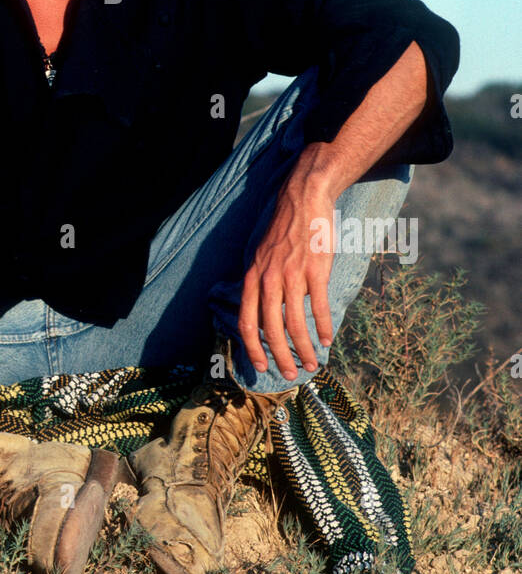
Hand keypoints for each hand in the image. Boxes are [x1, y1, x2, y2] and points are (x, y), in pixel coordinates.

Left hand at [237, 179, 334, 380]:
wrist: (304, 198)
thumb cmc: (283, 228)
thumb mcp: (260, 254)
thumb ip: (260, 282)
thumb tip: (264, 311)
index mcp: (253, 276)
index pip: (247, 321)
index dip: (252, 348)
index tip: (261, 366)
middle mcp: (269, 279)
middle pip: (271, 329)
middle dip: (280, 357)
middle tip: (291, 374)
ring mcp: (293, 275)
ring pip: (295, 324)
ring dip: (304, 349)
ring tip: (313, 363)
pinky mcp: (316, 271)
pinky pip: (319, 307)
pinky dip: (323, 327)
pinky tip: (327, 339)